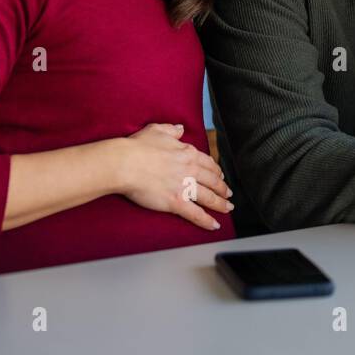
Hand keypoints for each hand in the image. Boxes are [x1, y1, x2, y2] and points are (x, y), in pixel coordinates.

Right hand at [114, 123, 233, 230]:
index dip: (216, 171)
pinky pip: (196, 214)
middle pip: (213, 181)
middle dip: (223, 188)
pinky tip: (214, 226)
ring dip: (220, 204)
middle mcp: (191, 170)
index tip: (220, 175)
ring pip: (209, 197)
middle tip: (228, 194)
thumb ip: (171, 130)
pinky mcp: (176, 202)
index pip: (208, 163)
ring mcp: (185, 187)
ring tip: (227, 208)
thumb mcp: (157, 130)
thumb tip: (180, 128)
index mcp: (188, 153)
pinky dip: (207, 221)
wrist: (125, 163)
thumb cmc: (137, 147)